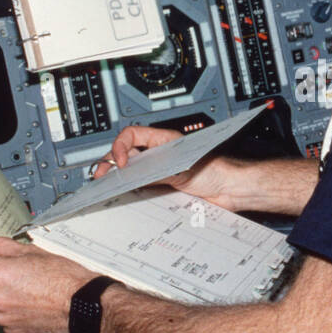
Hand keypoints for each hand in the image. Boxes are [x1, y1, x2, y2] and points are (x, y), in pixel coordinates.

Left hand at [0, 235, 95, 332]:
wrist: (83, 305)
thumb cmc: (65, 278)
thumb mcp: (34, 252)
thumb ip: (2, 246)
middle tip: (17, 270)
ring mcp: (1, 316)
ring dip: (3, 294)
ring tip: (29, 288)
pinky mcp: (12, 330)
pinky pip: (4, 317)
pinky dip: (13, 310)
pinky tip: (31, 303)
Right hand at [92, 124, 241, 210]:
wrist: (230, 189)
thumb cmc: (215, 169)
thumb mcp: (180, 168)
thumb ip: (155, 170)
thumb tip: (131, 174)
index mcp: (163, 140)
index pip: (132, 135)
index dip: (121, 146)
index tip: (121, 162)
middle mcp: (159, 154)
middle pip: (126, 154)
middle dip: (111, 163)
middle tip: (101, 176)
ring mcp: (160, 171)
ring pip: (131, 171)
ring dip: (118, 178)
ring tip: (107, 186)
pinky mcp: (164, 187)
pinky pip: (142, 187)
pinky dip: (131, 191)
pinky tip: (125, 197)